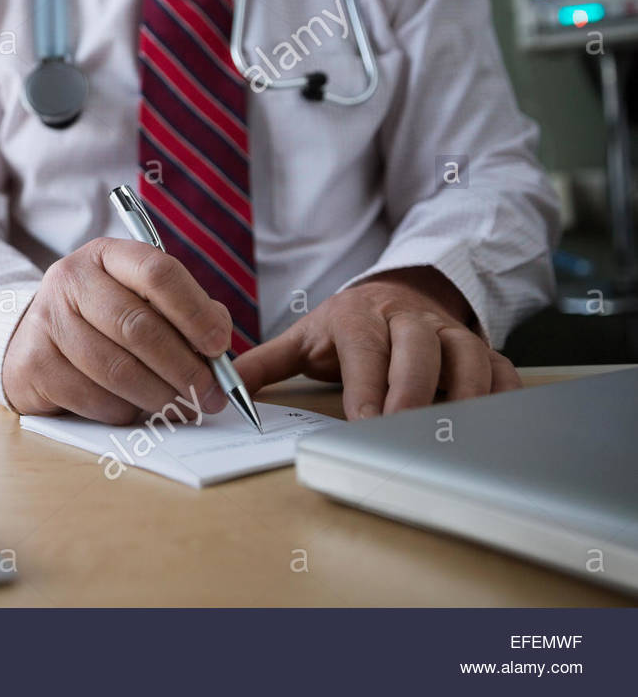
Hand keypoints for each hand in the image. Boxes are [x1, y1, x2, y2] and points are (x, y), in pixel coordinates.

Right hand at [2, 238, 233, 423]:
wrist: (33, 340)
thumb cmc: (102, 322)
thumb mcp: (140, 300)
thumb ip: (183, 315)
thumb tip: (218, 348)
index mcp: (106, 255)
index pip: (157, 273)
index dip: (195, 312)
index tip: (219, 347)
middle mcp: (70, 279)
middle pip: (138, 327)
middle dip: (184, 367)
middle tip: (211, 395)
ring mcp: (46, 321)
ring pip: (117, 369)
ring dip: (160, 396)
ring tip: (182, 408)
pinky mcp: (34, 365)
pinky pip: (94, 398)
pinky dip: (125, 410)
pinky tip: (135, 408)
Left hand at [233, 266, 520, 418]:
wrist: (397, 292)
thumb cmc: (347, 327)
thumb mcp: (303, 338)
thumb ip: (263, 365)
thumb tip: (221, 389)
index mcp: (358, 316)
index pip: (365, 348)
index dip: (367, 385)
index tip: (364, 422)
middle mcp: (408, 320)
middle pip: (419, 348)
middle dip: (414, 390)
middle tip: (405, 431)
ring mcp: (449, 333)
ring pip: (468, 354)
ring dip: (464, 394)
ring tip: (452, 433)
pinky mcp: (480, 347)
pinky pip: (502, 369)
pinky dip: (503, 395)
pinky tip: (493, 424)